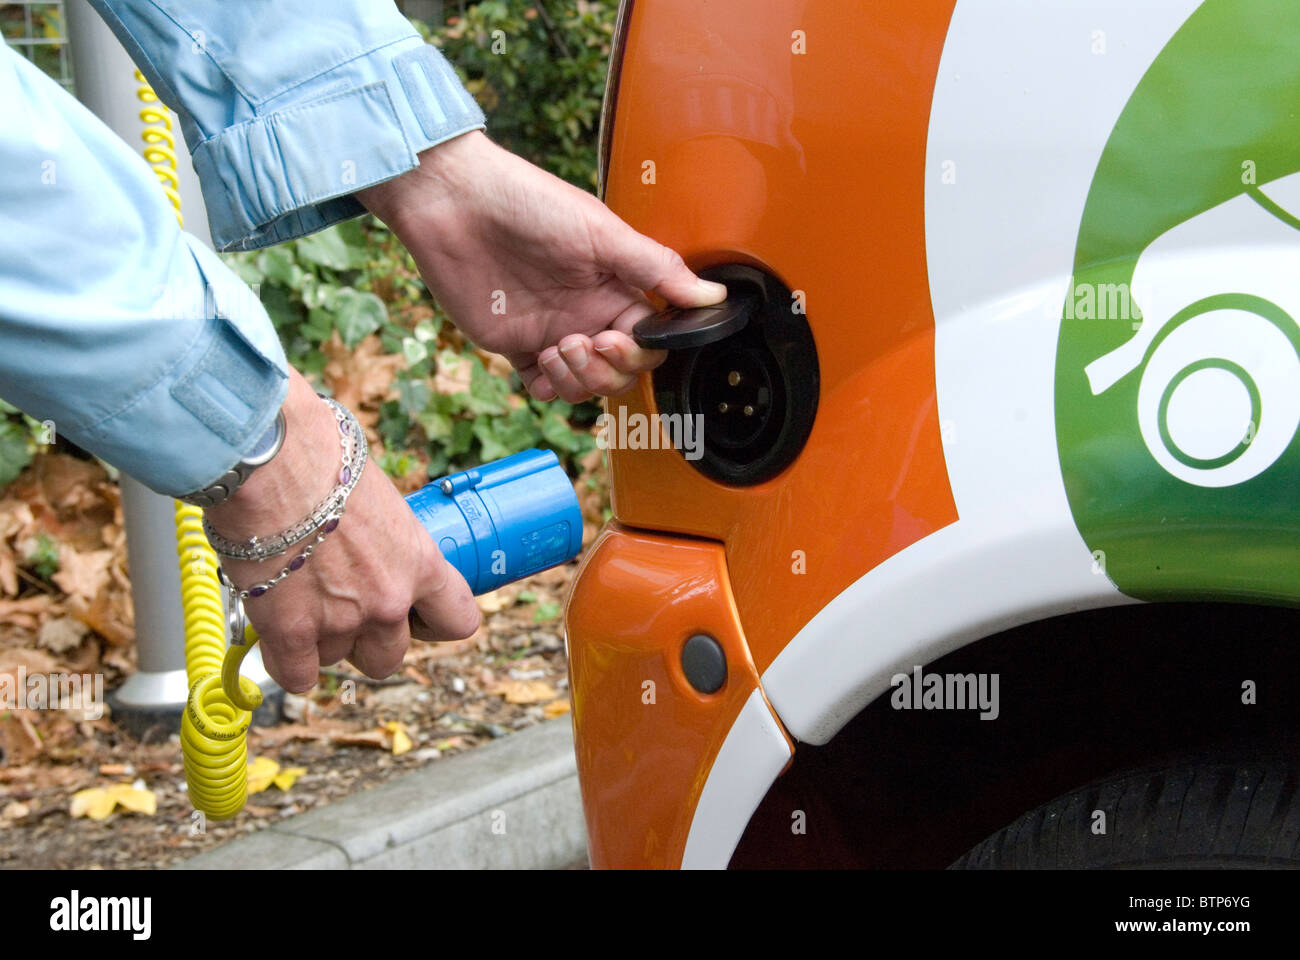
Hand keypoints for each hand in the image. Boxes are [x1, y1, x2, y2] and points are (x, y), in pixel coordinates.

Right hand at [204, 369, 480, 691]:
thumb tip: (371, 539)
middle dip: (367, 640)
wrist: (274, 463)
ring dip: (320, 640)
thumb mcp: (380, 498)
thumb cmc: (323, 459)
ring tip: (298, 598)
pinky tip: (278, 635)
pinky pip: (297, 676)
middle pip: (390, 657)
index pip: (458, 621)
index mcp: (421, 563)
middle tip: (342, 607)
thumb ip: (386, 538)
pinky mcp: (292, 633)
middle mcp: (389, 600)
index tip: (415, 616)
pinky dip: (287, 662)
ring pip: (337, 660)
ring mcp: (342, 621)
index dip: (433, 624)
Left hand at [357, 131, 727, 401]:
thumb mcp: (602, 233)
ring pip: (586, 384)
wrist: (455, 204)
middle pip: (621, 370)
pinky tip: (539, 366)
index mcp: (617, 285)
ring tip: (556, 348)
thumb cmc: (528, 203)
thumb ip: (656, 269)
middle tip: (581, 342)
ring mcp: (554, 329)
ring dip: (578, 381)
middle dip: (608, 370)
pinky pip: (543, 386)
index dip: (640, 351)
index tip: (617, 337)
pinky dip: (548, 389)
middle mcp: (589, 310)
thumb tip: (712, 295)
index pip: (650, 338)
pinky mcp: (517, 343)